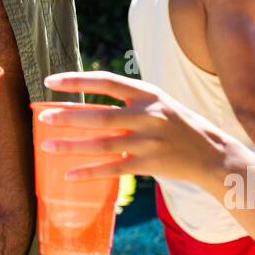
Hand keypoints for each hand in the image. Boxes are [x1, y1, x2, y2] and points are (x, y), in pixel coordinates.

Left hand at [41, 70, 229, 188]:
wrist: (212, 153)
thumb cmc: (176, 125)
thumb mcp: (157, 103)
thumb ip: (127, 102)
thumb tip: (84, 102)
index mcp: (148, 93)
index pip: (106, 81)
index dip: (76, 80)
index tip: (50, 81)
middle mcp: (148, 115)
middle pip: (100, 115)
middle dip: (68, 116)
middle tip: (42, 116)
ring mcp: (149, 141)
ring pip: (102, 144)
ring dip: (71, 146)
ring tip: (46, 146)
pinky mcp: (149, 164)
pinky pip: (113, 169)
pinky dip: (89, 173)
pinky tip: (69, 174)